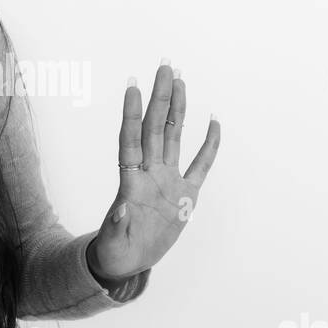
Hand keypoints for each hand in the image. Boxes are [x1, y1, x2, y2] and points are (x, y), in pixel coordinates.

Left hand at [87, 60, 220, 280]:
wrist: (129, 261)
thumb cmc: (115, 251)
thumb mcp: (114, 243)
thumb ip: (117, 226)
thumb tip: (120, 208)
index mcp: (130, 182)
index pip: (130, 140)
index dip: (132, 114)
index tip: (133, 86)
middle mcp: (149, 173)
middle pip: (155, 128)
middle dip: (160, 97)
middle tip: (165, 66)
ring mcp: (168, 180)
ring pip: (174, 137)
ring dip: (178, 108)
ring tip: (180, 80)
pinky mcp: (185, 194)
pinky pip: (200, 165)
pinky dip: (209, 145)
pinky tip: (214, 122)